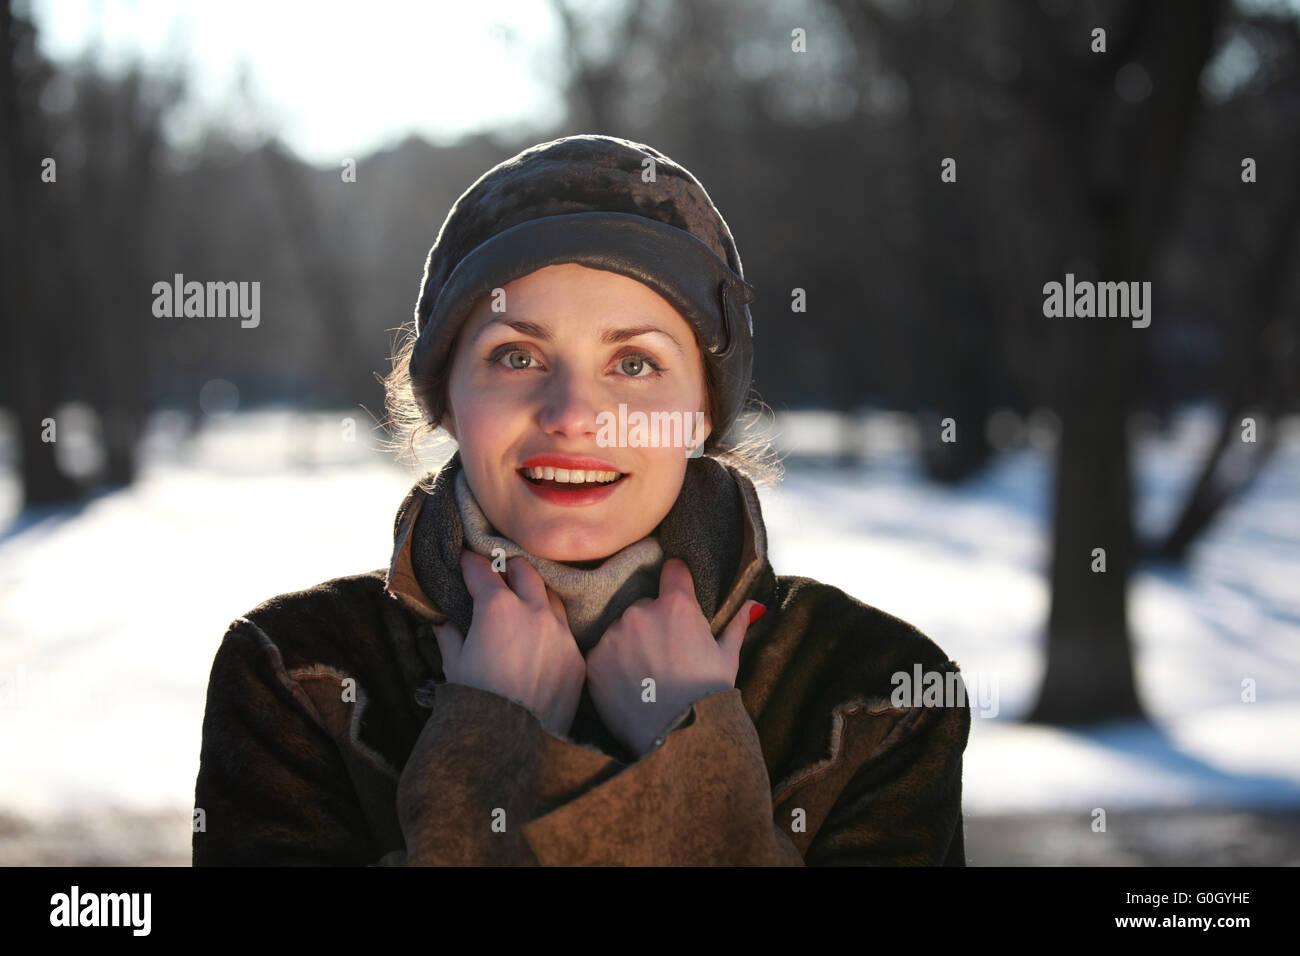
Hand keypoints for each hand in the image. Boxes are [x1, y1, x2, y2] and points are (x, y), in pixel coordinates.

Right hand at [433, 551, 585, 737]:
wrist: (508, 738)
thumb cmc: (475, 699)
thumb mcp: (454, 663)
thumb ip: (449, 634)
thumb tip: (442, 620)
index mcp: (498, 608)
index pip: (481, 571)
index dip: (469, 563)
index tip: (463, 561)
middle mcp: (534, 612)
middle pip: (525, 571)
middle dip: (509, 567)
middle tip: (497, 574)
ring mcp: (561, 633)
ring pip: (551, 597)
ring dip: (536, 594)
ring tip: (524, 602)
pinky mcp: (576, 657)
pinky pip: (566, 632)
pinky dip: (551, 629)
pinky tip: (541, 639)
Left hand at [585, 557, 764, 757]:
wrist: (674, 739)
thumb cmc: (706, 697)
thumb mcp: (727, 660)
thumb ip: (736, 625)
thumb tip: (753, 605)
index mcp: (676, 606)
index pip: (673, 569)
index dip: (678, 580)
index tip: (678, 590)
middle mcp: (641, 612)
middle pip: (645, 603)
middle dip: (654, 621)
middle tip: (666, 652)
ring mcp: (614, 635)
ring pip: (622, 628)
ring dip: (631, 642)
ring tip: (646, 674)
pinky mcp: (595, 659)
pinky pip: (604, 652)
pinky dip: (613, 664)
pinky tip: (629, 685)